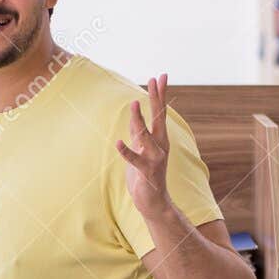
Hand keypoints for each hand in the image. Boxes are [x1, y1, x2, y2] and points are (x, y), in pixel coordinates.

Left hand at [115, 73, 173, 222]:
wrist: (153, 202)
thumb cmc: (146, 175)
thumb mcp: (141, 148)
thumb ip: (138, 132)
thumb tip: (135, 114)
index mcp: (160, 139)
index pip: (160, 112)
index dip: (160, 94)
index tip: (160, 76)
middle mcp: (160, 146)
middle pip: (159, 118)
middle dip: (157, 98)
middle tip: (155, 79)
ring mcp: (154, 158)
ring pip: (145, 136)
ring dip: (139, 120)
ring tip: (133, 104)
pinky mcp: (145, 171)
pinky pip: (134, 159)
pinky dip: (126, 151)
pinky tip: (118, 142)